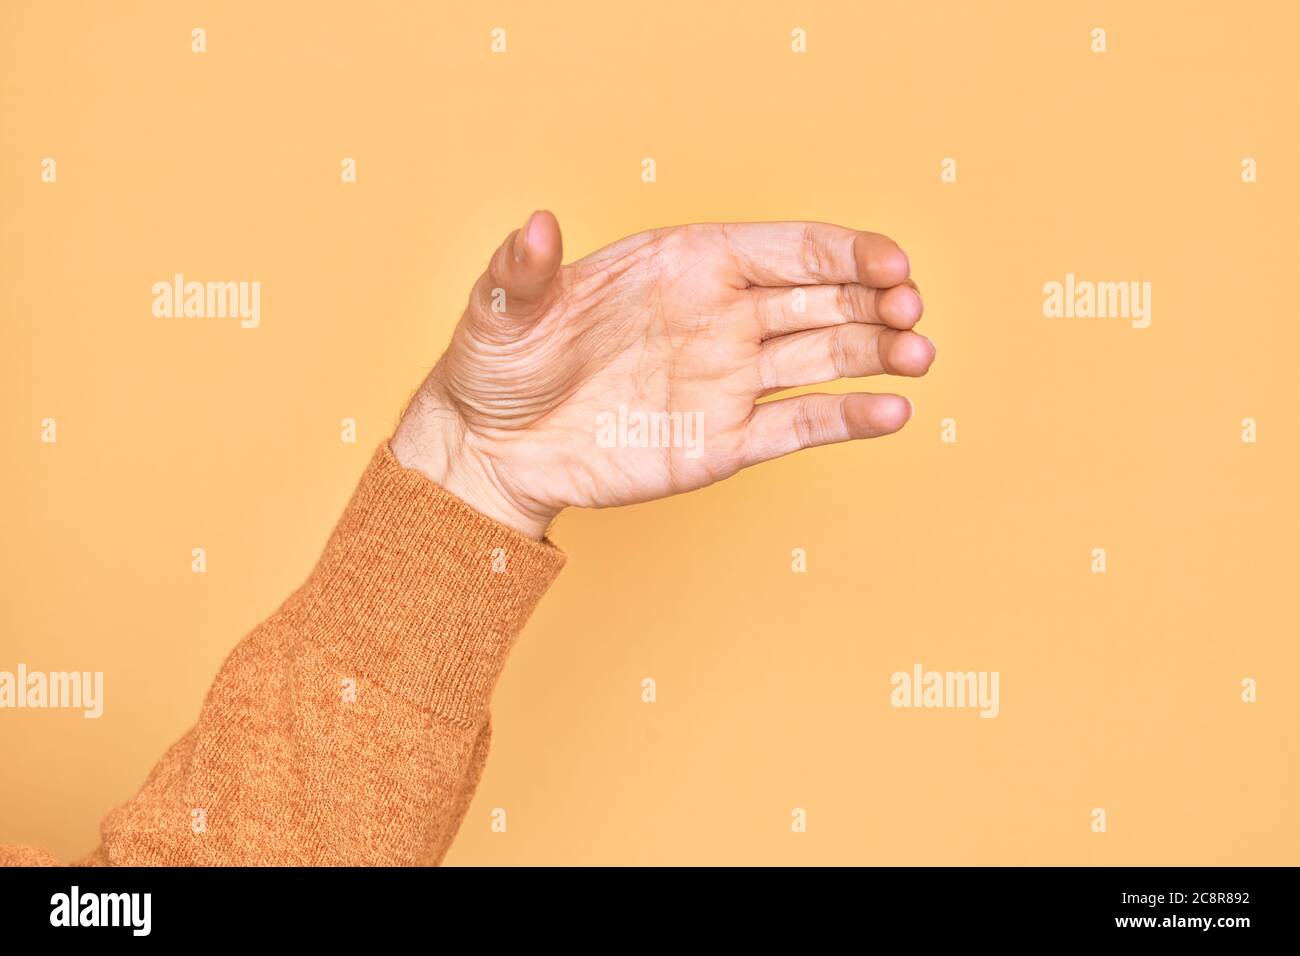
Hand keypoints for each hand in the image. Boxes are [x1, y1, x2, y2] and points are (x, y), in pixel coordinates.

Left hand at [391, 211, 933, 538]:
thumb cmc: (498, 364)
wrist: (493, 446)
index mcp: (686, 267)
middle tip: (910, 311)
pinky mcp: (724, 442)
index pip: (784, 249)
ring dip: (878, 354)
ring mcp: (727, 380)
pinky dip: (846, 420)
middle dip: (875, 300)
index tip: (890, 263)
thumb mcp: (500, 309)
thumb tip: (536, 223)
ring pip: (824, 360)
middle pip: (822, 301)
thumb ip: (524, 268)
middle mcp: (721, 318)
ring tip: (919, 355)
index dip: (844, 253)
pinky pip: (797, 427)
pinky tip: (891, 413)